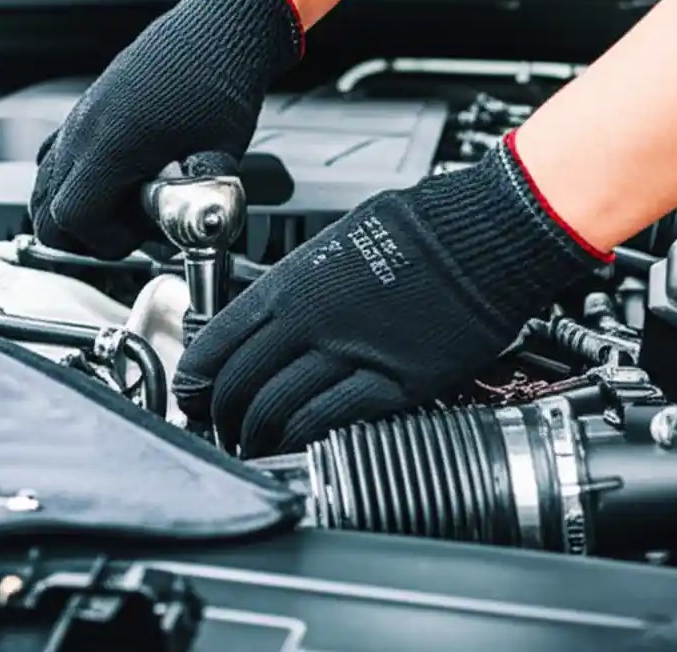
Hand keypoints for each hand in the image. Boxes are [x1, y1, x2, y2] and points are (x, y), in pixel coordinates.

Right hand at [30, 0, 301, 259]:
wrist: (215, 29)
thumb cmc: (219, 79)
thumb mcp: (222, 152)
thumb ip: (205, 200)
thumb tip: (202, 233)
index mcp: (110, 146)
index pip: (74, 219)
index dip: (107, 241)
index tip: (143, 236)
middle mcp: (82, 132)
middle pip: (45, 212)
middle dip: (84, 236)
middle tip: (130, 231)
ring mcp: (77, 120)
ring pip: (43, 187)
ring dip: (74, 210)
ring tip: (123, 207)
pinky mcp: (83, 112)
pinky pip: (53, 159)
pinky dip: (69, 182)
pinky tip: (113, 182)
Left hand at [173, 136, 606, 457]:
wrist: (483, 234)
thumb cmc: (416, 230)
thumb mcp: (333, 245)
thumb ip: (294, 287)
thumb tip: (266, 318)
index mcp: (290, 285)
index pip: (216, 344)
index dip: (196, 381)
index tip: (192, 397)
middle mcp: (310, 322)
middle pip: (240, 386)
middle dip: (222, 417)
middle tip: (222, 429)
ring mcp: (350, 355)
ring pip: (277, 412)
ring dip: (257, 437)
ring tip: (253, 445)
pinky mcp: (393, 383)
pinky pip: (329, 422)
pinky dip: (303, 439)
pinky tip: (296, 444)